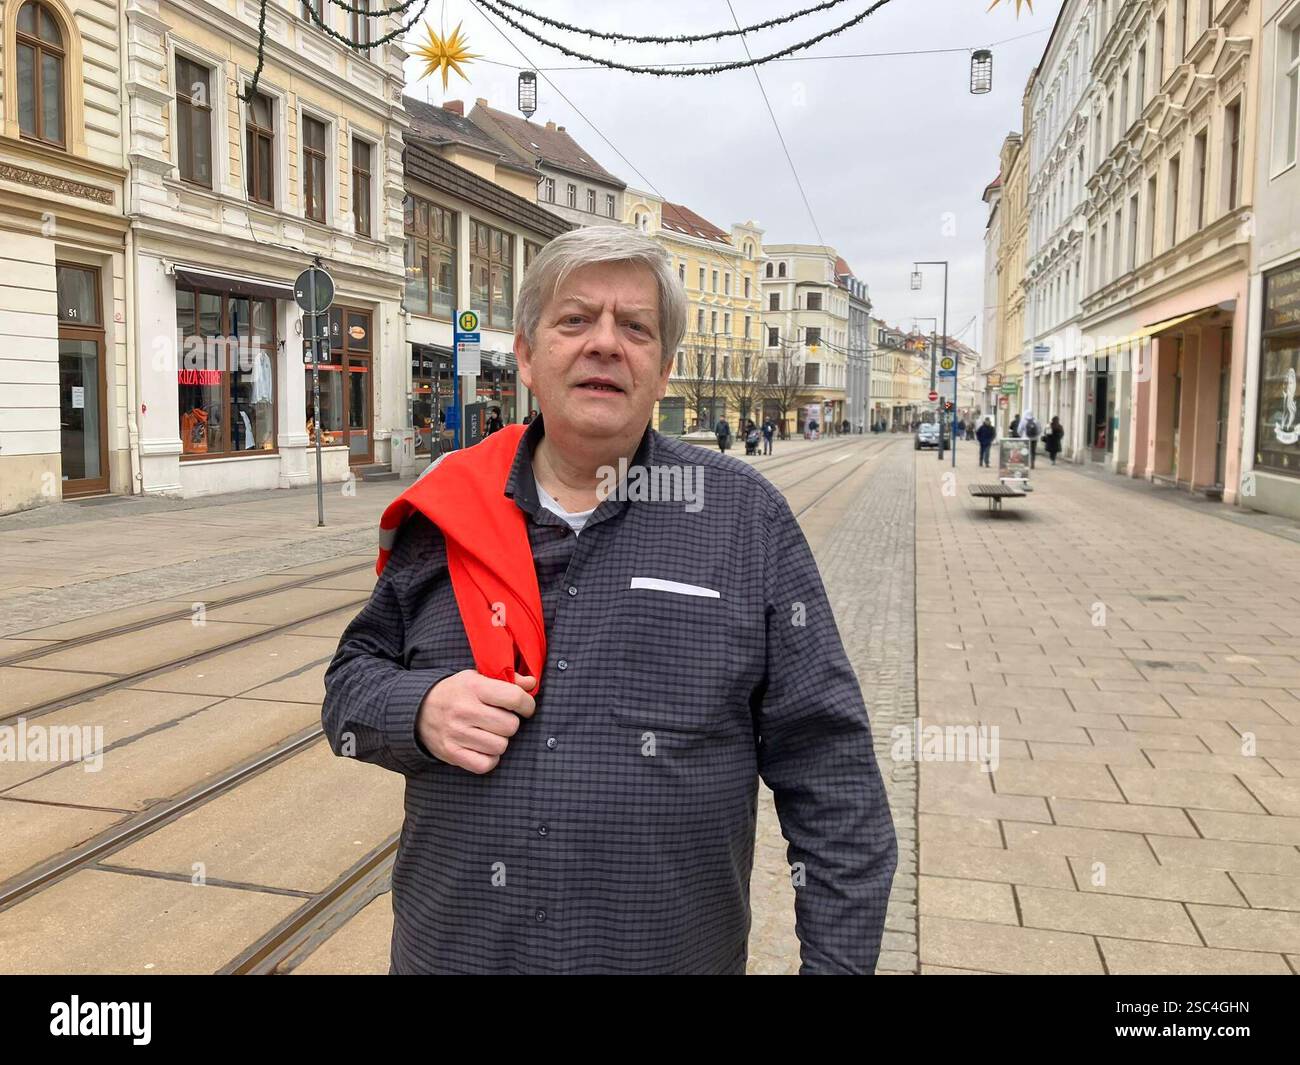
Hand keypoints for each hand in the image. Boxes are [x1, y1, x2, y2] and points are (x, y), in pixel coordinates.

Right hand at [416, 670, 536, 774]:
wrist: (417, 710)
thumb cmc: (455, 693)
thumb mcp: (476, 677)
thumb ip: (507, 679)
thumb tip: (532, 684)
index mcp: (473, 687)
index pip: (514, 698)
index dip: (526, 704)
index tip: (524, 707)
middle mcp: (464, 710)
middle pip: (510, 726)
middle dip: (511, 723)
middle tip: (501, 720)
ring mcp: (457, 733)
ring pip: (500, 746)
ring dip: (500, 741)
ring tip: (489, 732)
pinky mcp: (452, 753)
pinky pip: (486, 764)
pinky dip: (489, 759)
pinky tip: (483, 747)